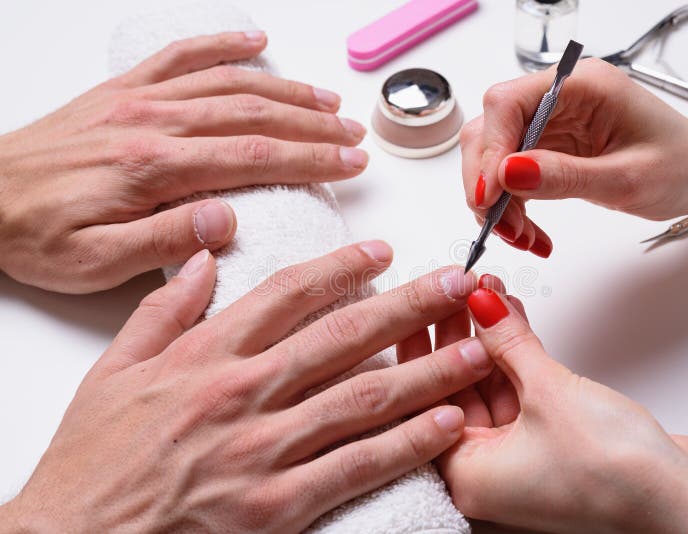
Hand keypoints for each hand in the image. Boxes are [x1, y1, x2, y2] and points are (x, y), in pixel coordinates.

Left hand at [0, 31, 368, 292]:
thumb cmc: (32, 233)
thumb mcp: (94, 262)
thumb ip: (163, 241)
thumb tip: (226, 224)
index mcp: (153, 167)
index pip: (253, 156)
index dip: (310, 159)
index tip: (349, 161)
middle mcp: (154, 122)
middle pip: (254, 114)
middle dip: (312, 125)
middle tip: (352, 135)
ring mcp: (140, 99)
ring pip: (229, 82)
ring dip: (285, 89)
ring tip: (326, 100)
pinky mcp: (124, 91)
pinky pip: (180, 55)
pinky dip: (222, 43)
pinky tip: (255, 43)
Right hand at [0, 242, 493, 531]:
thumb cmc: (93, 459)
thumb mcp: (112, 370)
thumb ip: (163, 309)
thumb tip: (200, 256)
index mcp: (206, 355)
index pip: (288, 293)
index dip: (343, 267)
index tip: (383, 251)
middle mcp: (242, 392)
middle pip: (343, 336)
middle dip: (409, 304)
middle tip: (458, 283)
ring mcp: (263, 449)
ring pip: (363, 397)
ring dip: (427, 370)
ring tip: (476, 348)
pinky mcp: (276, 505)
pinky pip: (355, 466)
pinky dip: (406, 443)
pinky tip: (446, 422)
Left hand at [433, 275, 687, 532]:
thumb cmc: (620, 477)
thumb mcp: (550, 393)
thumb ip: (510, 344)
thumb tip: (481, 304)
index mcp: (470, 477)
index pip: (430, 400)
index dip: (427, 347)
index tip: (423, 308)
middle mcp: (491, 475)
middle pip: (460, 392)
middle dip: (462, 336)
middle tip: (458, 291)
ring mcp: (523, 463)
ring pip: (494, 390)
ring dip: (494, 342)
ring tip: (488, 292)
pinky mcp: (554, 447)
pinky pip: (524, 396)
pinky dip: (521, 360)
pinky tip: (515, 320)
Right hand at [461, 59, 687, 255]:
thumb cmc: (682, 167)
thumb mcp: (627, 179)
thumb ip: (566, 176)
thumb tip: (507, 174)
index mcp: (581, 86)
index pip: (507, 104)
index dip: (491, 149)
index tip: (490, 195)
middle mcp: (559, 99)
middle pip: (491, 131)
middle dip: (487, 184)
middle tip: (503, 227)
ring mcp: (551, 124)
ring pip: (494, 159)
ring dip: (497, 203)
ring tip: (523, 237)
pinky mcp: (549, 150)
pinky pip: (510, 178)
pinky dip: (511, 209)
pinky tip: (530, 233)